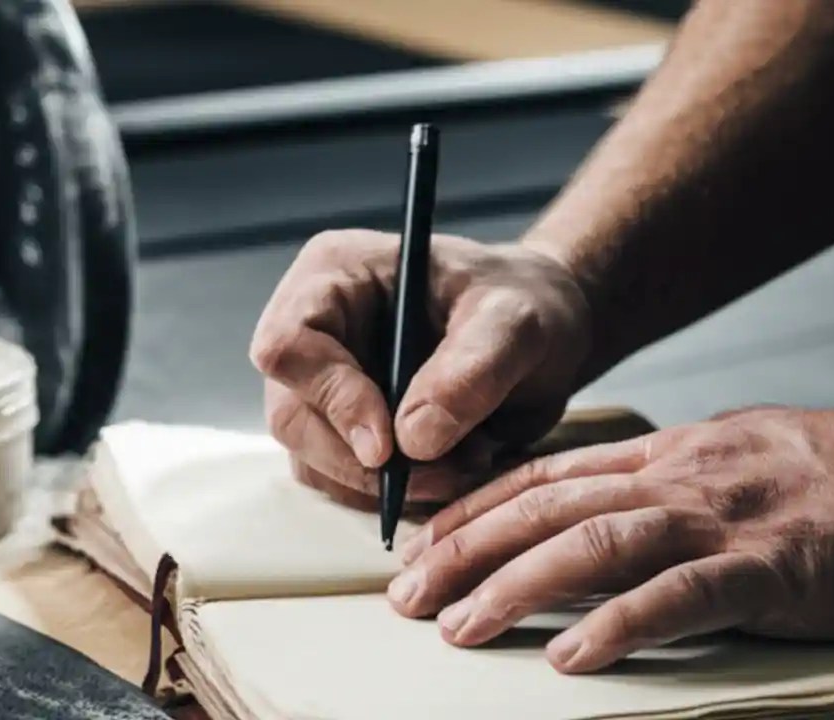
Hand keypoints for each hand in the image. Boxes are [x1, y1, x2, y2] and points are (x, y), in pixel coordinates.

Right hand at [249, 230, 591, 506]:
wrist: (545, 335)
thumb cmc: (524, 306)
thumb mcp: (516, 324)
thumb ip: (469, 372)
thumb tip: (411, 440)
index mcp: (333, 275)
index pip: (289, 345)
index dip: (331, 399)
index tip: (389, 446)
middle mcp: (311, 330)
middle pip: (291, 415)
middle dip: (363, 461)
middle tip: (445, 472)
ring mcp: (320, 385)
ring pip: (313, 460)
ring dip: (384, 485)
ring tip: (464, 464)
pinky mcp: (340, 431)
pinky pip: (341, 483)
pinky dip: (393, 495)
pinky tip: (449, 473)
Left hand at [390, 404, 833, 672]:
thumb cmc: (822, 478)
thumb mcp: (724, 462)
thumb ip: (653, 484)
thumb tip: (583, 513)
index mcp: (662, 455)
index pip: (544, 475)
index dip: (474, 506)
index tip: (421, 539)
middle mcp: (675, 479)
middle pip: (547, 509)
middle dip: (466, 549)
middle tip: (408, 593)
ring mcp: (719, 521)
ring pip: (595, 545)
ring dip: (515, 586)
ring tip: (460, 627)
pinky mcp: (768, 570)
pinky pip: (679, 597)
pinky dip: (618, 626)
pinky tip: (569, 656)